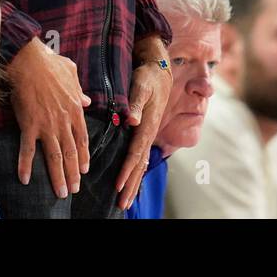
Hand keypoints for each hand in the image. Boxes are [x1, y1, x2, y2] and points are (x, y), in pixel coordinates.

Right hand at [8, 38, 91, 197]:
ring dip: (58, 176)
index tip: (84, 170)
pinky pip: (27, 149)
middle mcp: (64, 120)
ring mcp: (47, 124)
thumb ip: (80, 90)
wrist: (29, 59)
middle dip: (73, 173)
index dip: (84, 157)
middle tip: (74, 189)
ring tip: (61, 192)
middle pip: (71, 152)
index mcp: (75, 109)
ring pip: (54, 156)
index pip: (82, 139)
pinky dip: (25, 165)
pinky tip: (24, 178)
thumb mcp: (71, 73)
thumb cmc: (50, 62)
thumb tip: (87, 101)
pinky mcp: (29, 124)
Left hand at [115, 36, 172, 209]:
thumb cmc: (147, 78)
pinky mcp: (145, 133)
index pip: (135, 153)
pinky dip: (136, 172)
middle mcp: (148, 133)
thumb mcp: (140, 86)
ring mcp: (148, 135)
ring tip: (125, 201)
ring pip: (141, 164)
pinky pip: (141, 158)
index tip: (117, 185)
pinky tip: (131, 182)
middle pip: (139, 165)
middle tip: (122, 204)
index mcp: (146, 125)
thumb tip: (131, 120)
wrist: (159, 71)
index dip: (126, 170)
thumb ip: (134, 103)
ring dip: (133, 183)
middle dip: (130, 185)